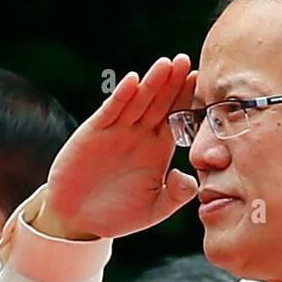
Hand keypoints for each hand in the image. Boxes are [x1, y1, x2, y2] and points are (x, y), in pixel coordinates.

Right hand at [40, 54, 198, 239]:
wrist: (79, 221)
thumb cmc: (118, 215)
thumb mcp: (154, 210)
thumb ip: (176, 196)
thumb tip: (187, 176)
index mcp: (158, 149)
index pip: (177, 118)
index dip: (188, 100)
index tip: (202, 82)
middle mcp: (139, 134)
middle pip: (160, 102)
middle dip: (173, 82)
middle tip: (187, 61)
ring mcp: (117, 131)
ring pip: (138, 101)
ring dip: (151, 82)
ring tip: (166, 64)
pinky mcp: (94, 133)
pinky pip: (110, 111)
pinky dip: (120, 97)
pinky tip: (132, 82)